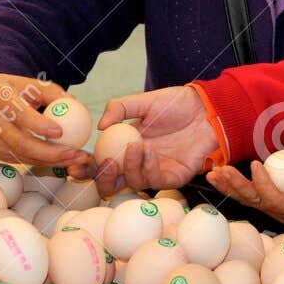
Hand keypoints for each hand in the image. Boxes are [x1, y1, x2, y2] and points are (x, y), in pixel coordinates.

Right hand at [0, 74, 89, 167]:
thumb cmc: (11, 89)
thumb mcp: (30, 83)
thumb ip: (54, 93)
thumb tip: (78, 107)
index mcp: (1, 99)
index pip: (20, 115)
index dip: (39, 126)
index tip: (60, 132)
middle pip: (21, 143)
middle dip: (51, 153)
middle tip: (75, 153)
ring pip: (23, 156)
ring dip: (51, 161)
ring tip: (76, 158)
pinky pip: (21, 160)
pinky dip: (42, 162)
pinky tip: (61, 159)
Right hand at [87, 86, 217, 193]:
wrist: (207, 108)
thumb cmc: (177, 104)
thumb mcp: (144, 101)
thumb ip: (120, 108)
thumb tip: (99, 126)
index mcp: (126, 146)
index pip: (102, 162)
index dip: (88, 168)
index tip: (76, 165)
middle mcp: (139, 163)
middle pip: (113, 183)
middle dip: (104, 178)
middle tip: (105, 164)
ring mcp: (156, 171)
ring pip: (133, 183)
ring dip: (130, 167)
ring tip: (135, 146)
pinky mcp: (174, 177)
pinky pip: (156, 180)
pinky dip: (149, 167)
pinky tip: (149, 150)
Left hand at [207, 151, 283, 224]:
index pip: (277, 200)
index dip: (264, 184)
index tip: (256, 164)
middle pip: (257, 202)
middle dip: (238, 187)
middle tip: (223, 171)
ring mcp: (274, 209)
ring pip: (247, 200)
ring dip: (229, 187)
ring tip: (213, 174)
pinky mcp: (266, 201)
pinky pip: (246, 195)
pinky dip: (231, 185)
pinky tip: (217, 176)